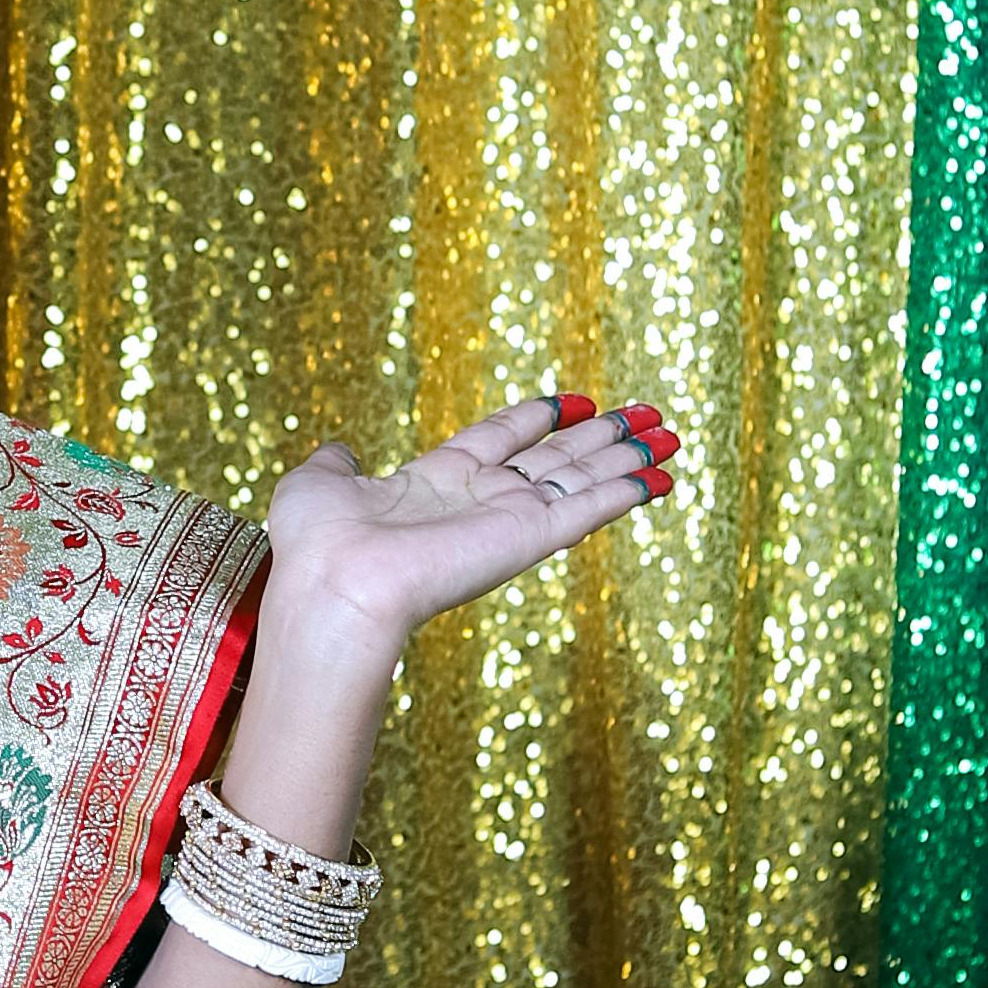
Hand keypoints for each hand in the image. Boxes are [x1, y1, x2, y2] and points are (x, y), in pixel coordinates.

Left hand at [260, 394, 673, 676]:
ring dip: (627, 457)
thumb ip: (337, 463)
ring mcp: (508, 520)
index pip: (500, 440)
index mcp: (435, 482)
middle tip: (648, 414)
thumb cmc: (318, 545)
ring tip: (669, 434)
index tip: (575, 401)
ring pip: (581, 479)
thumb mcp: (318, 484)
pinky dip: (625, 492)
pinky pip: (587, 509)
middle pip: (555, 458)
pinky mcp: (529, 538)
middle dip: (602, 437)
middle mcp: (479, 501)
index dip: (538, 417)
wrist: (337, 586)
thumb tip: (340, 450)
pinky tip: (660, 477)